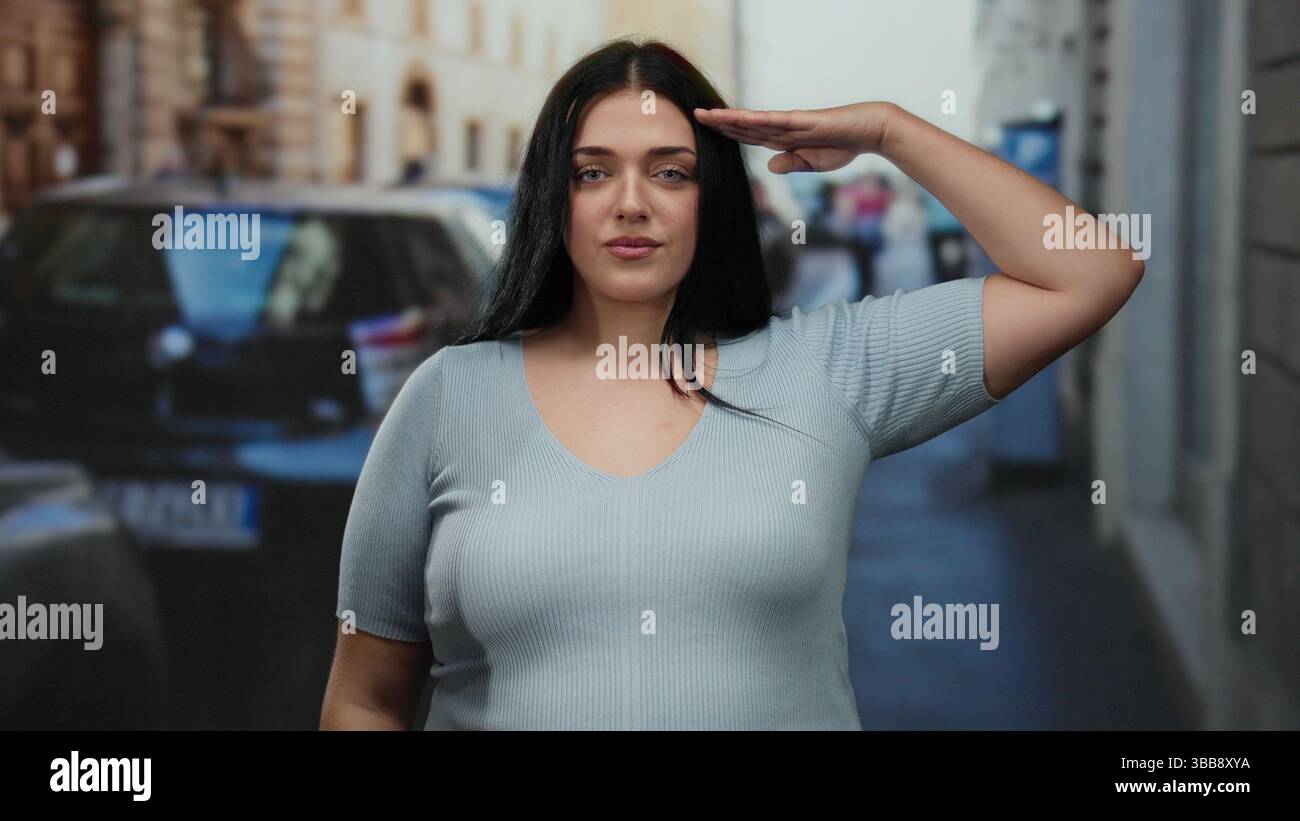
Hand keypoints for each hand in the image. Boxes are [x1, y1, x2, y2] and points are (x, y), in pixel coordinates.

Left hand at [693, 101, 897, 172]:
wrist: (869, 131)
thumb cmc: (843, 146)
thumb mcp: (813, 162)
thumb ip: (792, 163)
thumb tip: (771, 167)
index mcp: (784, 140)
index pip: (750, 136)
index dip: (729, 133)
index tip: (708, 130)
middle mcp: (783, 129)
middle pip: (745, 127)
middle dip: (721, 123)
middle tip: (696, 115)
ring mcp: (792, 124)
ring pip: (754, 121)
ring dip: (730, 118)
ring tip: (707, 114)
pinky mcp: (804, 121)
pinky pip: (776, 120)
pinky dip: (757, 119)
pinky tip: (739, 117)